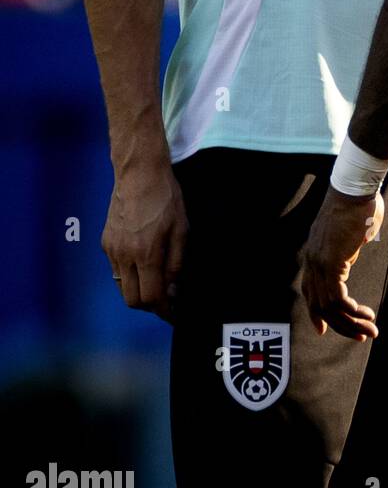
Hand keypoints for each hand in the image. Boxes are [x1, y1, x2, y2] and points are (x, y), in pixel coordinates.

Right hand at [102, 160, 186, 322]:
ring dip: (139, 291)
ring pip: (122, 287)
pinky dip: (130, 276)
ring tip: (157, 283)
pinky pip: (116, 270)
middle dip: (150, 305)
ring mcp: (111, 250)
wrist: (139, 173)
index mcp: (146, 254)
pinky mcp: (105, 242)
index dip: (164, 310)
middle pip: (132, 300)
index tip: (174, 313)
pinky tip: (144, 265)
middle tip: (167, 300)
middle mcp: (124, 256)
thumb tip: (173, 291)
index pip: (151, 298)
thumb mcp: (182, 230)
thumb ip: (176, 263)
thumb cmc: (166, 198)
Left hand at [302, 188, 383, 338]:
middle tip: (360, 335)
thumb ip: (349, 248)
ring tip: (371, 330)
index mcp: (315, 254)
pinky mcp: (331, 263)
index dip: (316, 313)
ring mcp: (319, 263)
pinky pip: (338, 299)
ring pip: (330, 307)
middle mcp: (312, 262)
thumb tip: (352, 253)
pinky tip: (367, 315)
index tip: (324, 329)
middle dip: (340, 325)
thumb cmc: (359, 204)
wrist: (355, 188)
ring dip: (351, 323)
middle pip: (319, 305)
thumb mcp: (351, 234)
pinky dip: (353, 312)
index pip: (309, 291)